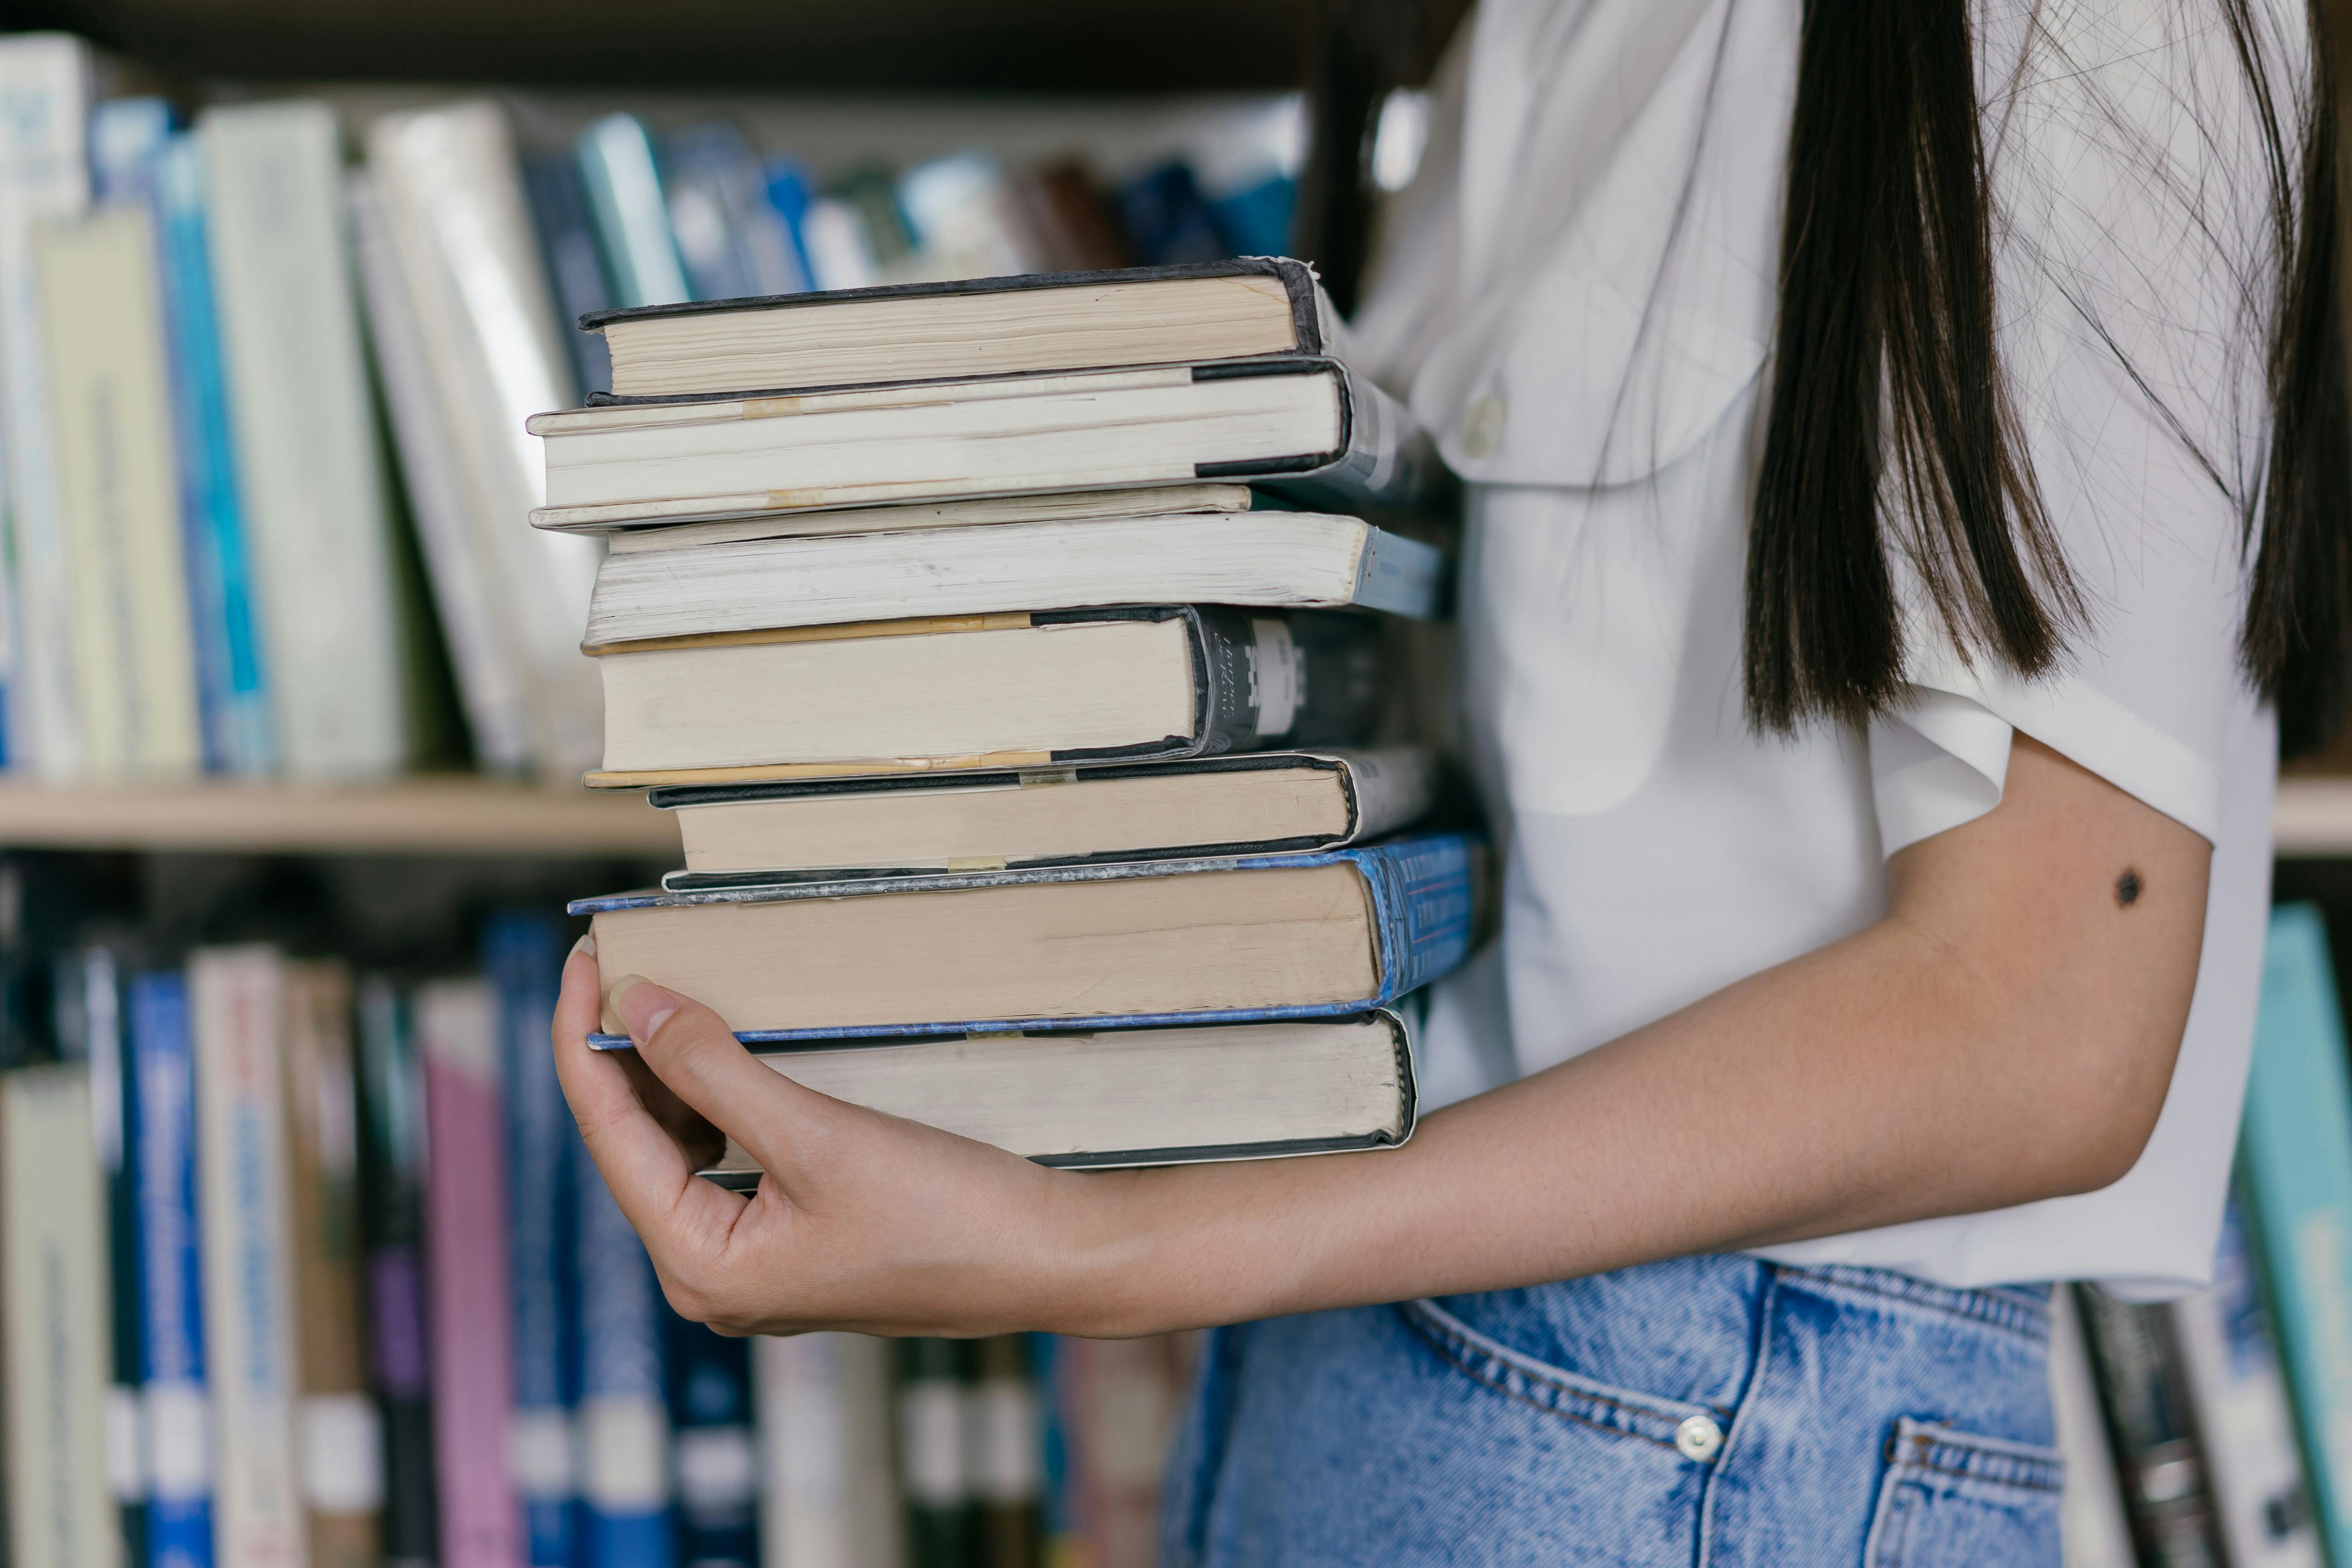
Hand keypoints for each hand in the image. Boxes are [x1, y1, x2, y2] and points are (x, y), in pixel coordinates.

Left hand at [549, 936, 1115, 1336]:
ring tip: (668, 994)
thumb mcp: (818, 1133)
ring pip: (677, 1151)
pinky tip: (724, 1060)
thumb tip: (635, 1002)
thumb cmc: (947, 1214)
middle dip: (623, 1052)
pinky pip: (725, 1162)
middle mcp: (711, 1276)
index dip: (582, 1038)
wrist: (1050, 1258)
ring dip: (670, 1074)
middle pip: (633, 1144)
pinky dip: (715, 1104)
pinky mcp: (795, 1243)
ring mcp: (753, 1264)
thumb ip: (713, 1069)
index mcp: (700, 1265)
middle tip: (623, 960)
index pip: (606, 1134)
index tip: (585, 957)